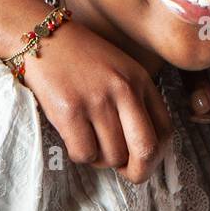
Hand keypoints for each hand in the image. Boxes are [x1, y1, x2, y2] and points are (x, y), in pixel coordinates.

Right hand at [19, 15, 172, 184]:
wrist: (45, 38)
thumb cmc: (82, 59)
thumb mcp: (120, 71)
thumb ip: (134, 101)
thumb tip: (142, 150)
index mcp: (140, 80)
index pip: (165, 130)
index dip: (156, 155)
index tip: (142, 160)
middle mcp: (124, 89)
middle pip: (146, 149)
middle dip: (138, 171)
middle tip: (125, 173)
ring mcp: (97, 100)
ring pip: (112, 156)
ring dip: (102, 160)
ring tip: (91, 142)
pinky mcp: (70, 110)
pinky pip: (84, 153)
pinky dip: (81, 155)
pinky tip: (75, 138)